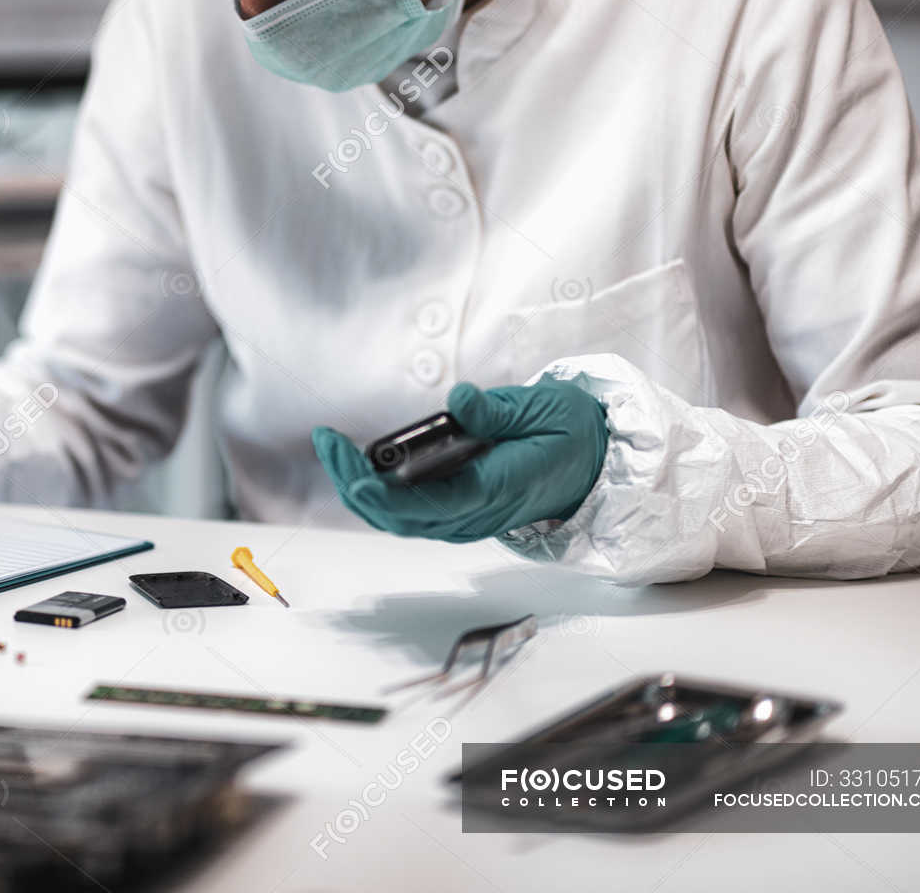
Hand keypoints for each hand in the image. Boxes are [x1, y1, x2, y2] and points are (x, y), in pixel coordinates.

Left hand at [315, 378, 607, 540]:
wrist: (591, 461)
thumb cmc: (567, 433)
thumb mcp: (543, 409)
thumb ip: (499, 411)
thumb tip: (461, 400)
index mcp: (499, 490)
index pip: (436, 505)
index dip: (393, 497)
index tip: (358, 477)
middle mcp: (477, 514)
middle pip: (404, 517)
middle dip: (357, 484)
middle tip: (328, 441)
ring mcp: (465, 519)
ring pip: (399, 519)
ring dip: (360, 488)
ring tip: (333, 447)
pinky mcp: (457, 512)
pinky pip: (408, 512)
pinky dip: (377, 492)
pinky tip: (357, 462)